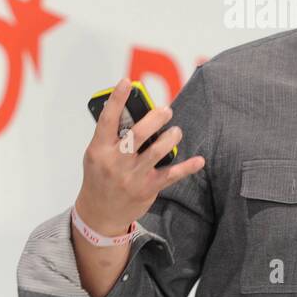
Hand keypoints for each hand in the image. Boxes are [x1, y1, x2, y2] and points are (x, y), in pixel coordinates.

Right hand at [75, 77, 206, 235]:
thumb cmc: (100, 177)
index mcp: (100, 149)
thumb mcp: (97, 155)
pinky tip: (199, 160)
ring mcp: (132, 176)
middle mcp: (116, 162)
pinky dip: (187, 167)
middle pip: (138, 134)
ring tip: (176, 131)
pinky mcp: (148, 188)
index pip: (107, 120)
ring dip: (171, 138)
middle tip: (166, 110)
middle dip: (154, 119)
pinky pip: (171, 175)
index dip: (117, 99)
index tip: (126, 82)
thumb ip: (111, 135)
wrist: (99, 214)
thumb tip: (132, 111)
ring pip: (156, 152)